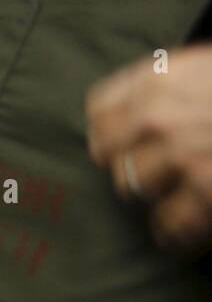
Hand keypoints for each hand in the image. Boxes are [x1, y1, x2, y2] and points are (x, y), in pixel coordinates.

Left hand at [86, 44, 211, 251]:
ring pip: (130, 187)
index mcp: (161, 79)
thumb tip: (139, 111)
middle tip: (147, 170)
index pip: (100, 110)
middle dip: (127, 161)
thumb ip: (172, 86)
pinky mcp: (209, 194)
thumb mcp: (210, 67)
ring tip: (167, 196)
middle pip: (107, 151)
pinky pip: (169, 225)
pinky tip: (178, 234)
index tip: (120, 139)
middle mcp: (160, 118)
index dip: (111, 127)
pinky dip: (173, 233)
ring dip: (149, 192)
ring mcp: (182, 158)